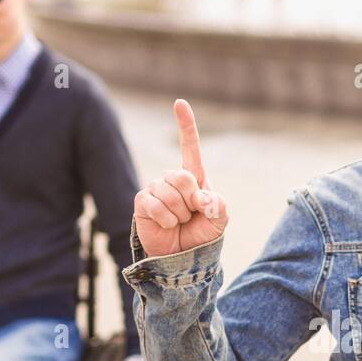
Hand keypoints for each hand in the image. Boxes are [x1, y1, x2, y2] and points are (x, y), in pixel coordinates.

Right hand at [132, 99, 229, 257]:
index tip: (180, 103)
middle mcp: (172, 178)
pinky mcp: (142, 202)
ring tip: (178, 222)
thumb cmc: (201, 234)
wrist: (182, 256)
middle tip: (191, 214)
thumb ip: (218, 205)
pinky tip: (166, 225)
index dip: (185, 125)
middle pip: (182, 177)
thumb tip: (203, 198)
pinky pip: (154, 205)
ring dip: (178, 214)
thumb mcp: (220, 219)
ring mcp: (155, 188)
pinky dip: (166, 220)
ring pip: (168, 193)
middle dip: (191, 201)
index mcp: (193, 177)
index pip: (189, 147)